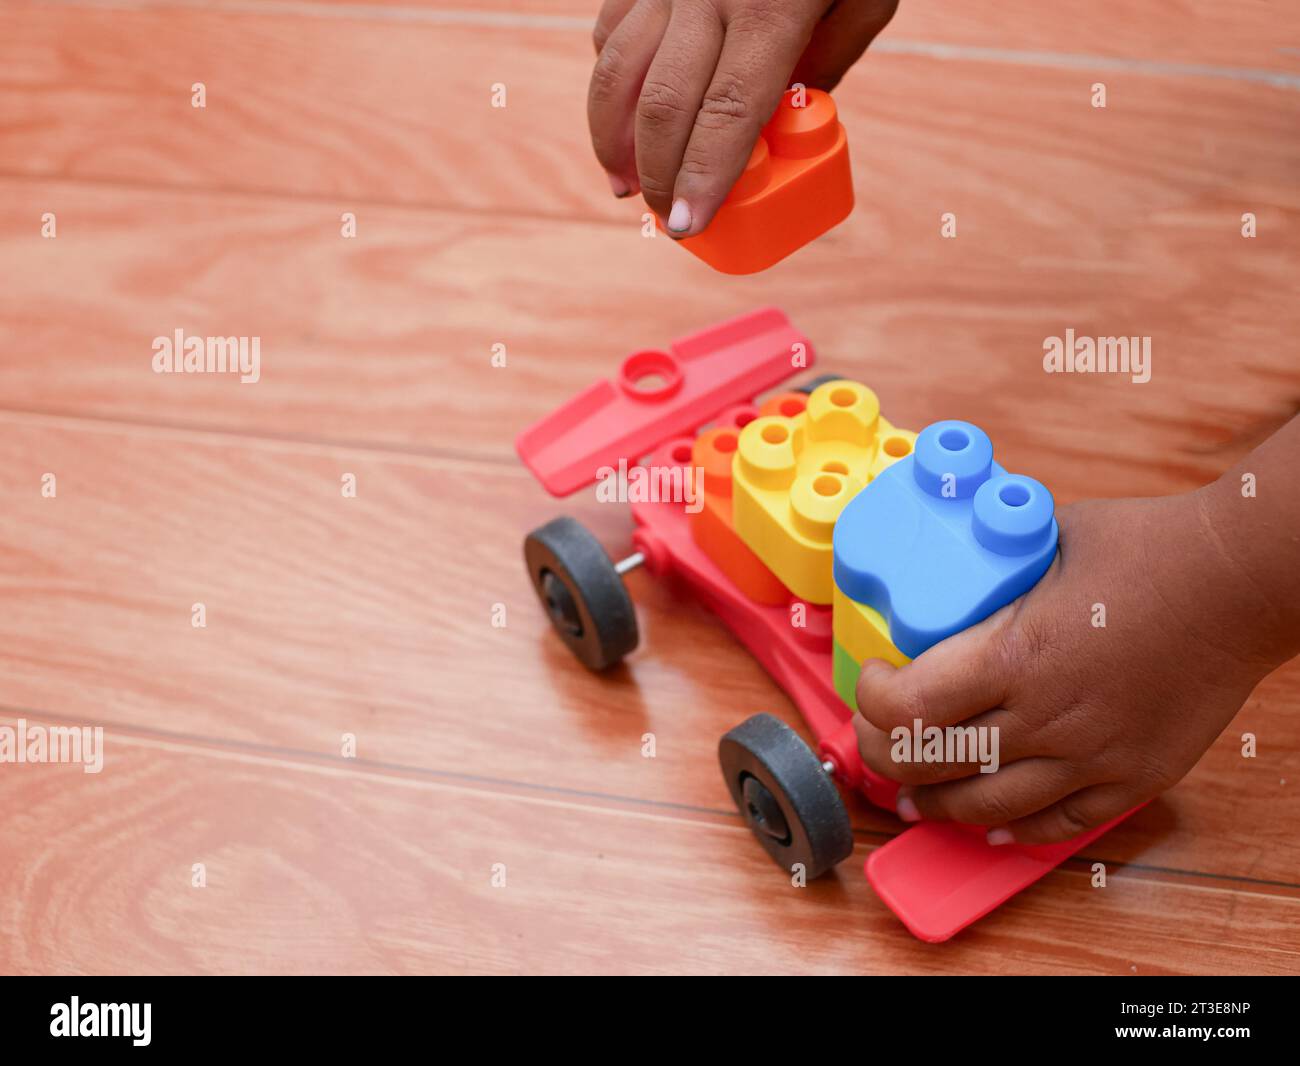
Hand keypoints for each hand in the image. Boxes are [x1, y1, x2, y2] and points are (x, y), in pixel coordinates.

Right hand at [588, 0, 898, 234]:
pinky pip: (612, 32)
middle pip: (665, 105)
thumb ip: (831, 55)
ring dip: (613, 140)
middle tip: (668, 218)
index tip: (689, 225)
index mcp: (770, 7)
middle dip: (659, 174)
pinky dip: (609, 85)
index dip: (703, 177)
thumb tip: (785, 115)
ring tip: (624, 186)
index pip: (727, 112)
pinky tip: (620, 121)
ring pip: (618, 71)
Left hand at [852, 492, 1278, 844]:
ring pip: (987, 805)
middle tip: (875, 741)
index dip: (872, 701)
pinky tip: (987, 823)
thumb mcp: (1044, 540)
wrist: (1241, 581)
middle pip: (934, 763)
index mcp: (1017, 654)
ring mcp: (1092, 755)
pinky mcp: (1134, 776)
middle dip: (886, 757)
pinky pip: (1060, 824)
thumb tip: (947, 568)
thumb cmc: (1147, 547)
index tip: (871, 680)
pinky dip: (1013, 829)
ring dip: (935, 804)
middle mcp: (1048, 716)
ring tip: (910, 799)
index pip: (911, 706)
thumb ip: (992, 571)